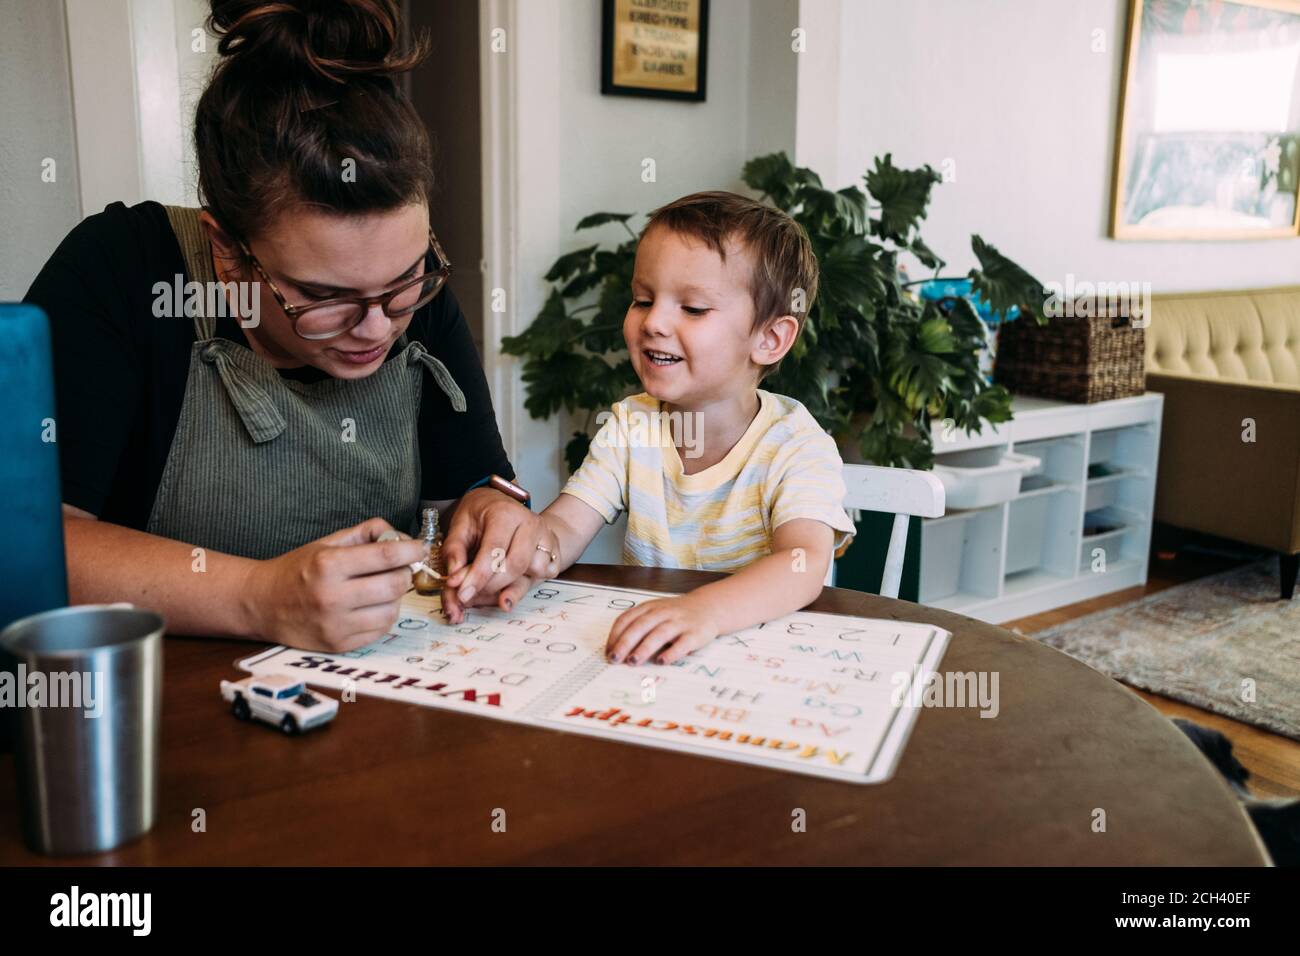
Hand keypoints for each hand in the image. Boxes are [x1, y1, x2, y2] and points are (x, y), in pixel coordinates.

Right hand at [240, 517, 423, 652]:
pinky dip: (383, 616)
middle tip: (397, 568)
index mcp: (329, 565)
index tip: (418, 548)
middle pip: (396, 584)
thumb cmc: (298, 569)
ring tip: (380, 588)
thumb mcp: (327, 542)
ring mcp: (336, 625)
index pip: (387, 555)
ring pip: (393, 610)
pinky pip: (381, 630)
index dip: (411, 550)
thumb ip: (365, 533)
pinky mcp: (339, 645)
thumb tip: (401, 537)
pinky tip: (370, 606)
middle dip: (404, 572)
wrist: (262, 604)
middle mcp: (332, 597)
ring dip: (395, 597)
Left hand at [441, 488, 559, 623]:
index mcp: (505, 513)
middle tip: (473, 593)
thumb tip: (454, 578)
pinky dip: (531, 579)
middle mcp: (530, 523)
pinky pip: (547, 574)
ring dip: (512, 583)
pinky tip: (515, 574)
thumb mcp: (460, 526)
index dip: (478, 576)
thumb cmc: (482, 515)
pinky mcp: (555, 548)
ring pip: (534, 571)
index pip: (494, 550)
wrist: (505, 505)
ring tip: (493, 579)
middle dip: (492, 586)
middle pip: (516, 565)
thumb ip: (454, 552)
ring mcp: (546, 535)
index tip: (464, 594)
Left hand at [606, 596, 719, 665]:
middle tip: (615, 659)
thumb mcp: (654, 613)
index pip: (627, 619)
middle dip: (625, 643)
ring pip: (659, 634)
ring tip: (633, 661)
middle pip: (640, 626)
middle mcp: (663, 613)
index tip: (608, 652)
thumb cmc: (675, 614)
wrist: (708, 607)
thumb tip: (616, 650)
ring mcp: (679, 623)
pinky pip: (682, 643)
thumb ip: (637, 626)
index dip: (615, 636)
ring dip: (644, 648)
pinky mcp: (695, 634)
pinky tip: (662, 662)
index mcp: (649, 608)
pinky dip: (671, 653)